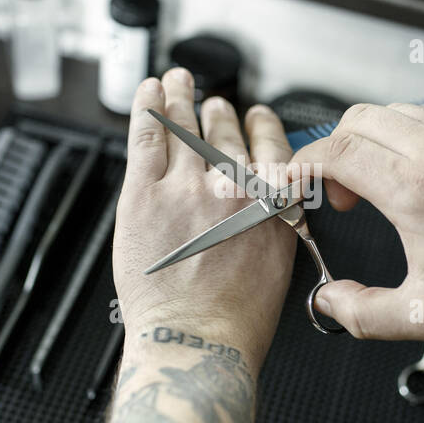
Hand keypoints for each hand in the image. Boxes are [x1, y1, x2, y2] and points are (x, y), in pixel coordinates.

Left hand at [112, 68, 295, 370]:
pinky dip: (147, 107)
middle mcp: (234, 188)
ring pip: (185, 127)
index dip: (261, 127)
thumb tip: (257, 214)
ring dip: (182, 98)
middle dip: (219, 114)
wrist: (197, 340)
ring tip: (178, 82)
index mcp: (271, 206)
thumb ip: (269, 228)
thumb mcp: (276, 269)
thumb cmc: (235, 322)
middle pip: (226, 135)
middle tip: (212, 104)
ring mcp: (188, 186)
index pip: (271, 149)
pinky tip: (148, 91)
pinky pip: (147, 135)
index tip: (257, 118)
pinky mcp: (146, 193)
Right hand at [292, 102, 423, 339]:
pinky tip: (419, 170)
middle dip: (333, 153)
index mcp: (414, 191)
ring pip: (393, 111)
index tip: (296, 187)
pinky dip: (408, 133)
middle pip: (356, 121)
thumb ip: (363, 313)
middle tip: (343, 196)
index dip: (302, 166)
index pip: (334, 151)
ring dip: (371, 141)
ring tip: (381, 185)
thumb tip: (327, 303)